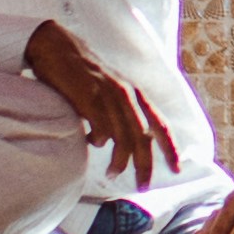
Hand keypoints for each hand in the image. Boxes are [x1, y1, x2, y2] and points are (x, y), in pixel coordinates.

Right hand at [20, 16, 177, 183]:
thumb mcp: (110, 88)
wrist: (56, 47)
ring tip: (111, 174)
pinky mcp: (89, 99)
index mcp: (135, 92)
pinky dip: (94, 142)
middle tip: (143, 186)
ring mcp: (108, 96)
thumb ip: (122, 110)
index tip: (177, 169)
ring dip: (118, 162)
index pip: (160, 123)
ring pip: (122, 139)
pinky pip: (99, 132)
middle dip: (145, 165)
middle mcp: (127, 94)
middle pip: (143, 138)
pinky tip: (85, 139)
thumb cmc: (82, 72)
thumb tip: (130, 140)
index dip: (171, 148)